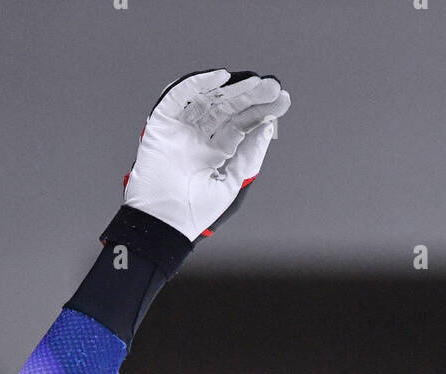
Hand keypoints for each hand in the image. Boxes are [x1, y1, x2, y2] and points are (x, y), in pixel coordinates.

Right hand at [122, 68, 290, 241]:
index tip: (282, 99)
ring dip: (231, 88)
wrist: (164, 224)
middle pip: (228, 107)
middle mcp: (199, 137)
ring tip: (254, 82)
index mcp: (216, 152)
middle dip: (250, 96)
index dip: (261, 111)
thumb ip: (249, 155)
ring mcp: (181, 128)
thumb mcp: (232, 182)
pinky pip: (180, 96)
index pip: (241, 124)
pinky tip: (221, 78)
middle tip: (273, 87)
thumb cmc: (195, 212)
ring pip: (209, 99)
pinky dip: (198, 83)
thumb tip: (267, 127)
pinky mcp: (163, 123)